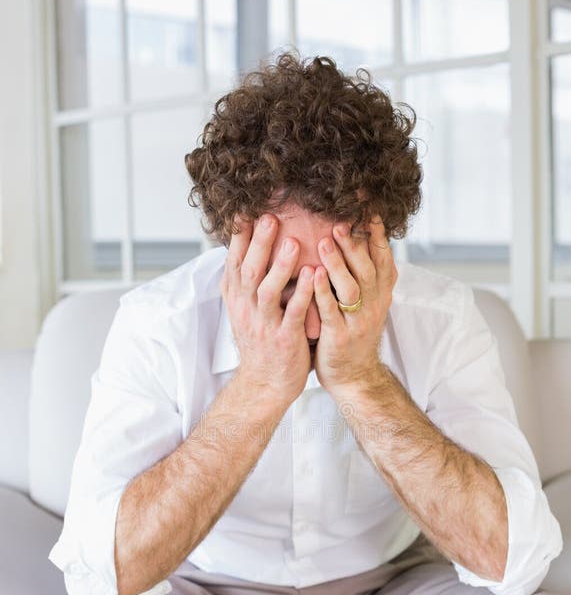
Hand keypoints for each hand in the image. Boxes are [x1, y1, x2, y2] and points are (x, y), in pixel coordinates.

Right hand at [220, 213, 314, 404]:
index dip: (239, 237)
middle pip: (248, 270)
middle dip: (258, 243)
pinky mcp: (284, 339)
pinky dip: (302, 293)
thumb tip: (249, 244)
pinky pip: (293, 313)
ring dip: (279, 266)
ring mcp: (264, 325)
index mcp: (236, 299)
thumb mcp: (245, 309)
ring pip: (267, 291)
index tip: (246, 210)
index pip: (233, 262)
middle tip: (270, 217)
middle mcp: (245, 309)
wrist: (265, 384)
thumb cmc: (262, 341)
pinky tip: (312, 275)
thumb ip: (247, 281)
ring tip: (293, 242)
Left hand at [312, 215, 397, 393]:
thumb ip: (365, 273)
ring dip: (338, 264)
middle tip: (340, 220)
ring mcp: (358, 322)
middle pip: (368, 269)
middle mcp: (374, 305)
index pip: (383, 257)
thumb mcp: (367, 301)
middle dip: (355, 244)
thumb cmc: (354, 332)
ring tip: (323, 241)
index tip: (368, 207)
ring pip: (351, 289)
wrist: (353, 376)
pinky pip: (330, 312)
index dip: (377, 233)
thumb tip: (360, 234)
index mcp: (381, 293)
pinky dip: (321, 293)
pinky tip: (311, 275)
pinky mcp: (339, 337)